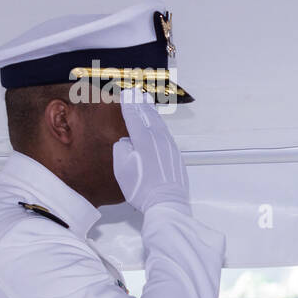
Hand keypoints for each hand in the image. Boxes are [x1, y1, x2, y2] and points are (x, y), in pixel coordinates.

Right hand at [113, 88, 189, 212]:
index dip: (129, 105)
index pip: (134, 117)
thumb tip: (127, 141)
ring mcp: (170, 147)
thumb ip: (122, 149)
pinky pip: (166, 134)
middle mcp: (159, 140)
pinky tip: (158, 126)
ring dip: (152, 113)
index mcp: (144, 140)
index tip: (126, 94)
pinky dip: (160, 125)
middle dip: (141, 104)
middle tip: (136, 93)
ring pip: (160, 125)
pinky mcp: (176, 156)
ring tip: (146, 104)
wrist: (166, 203)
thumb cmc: (142, 189)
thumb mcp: (122, 168)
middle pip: (149, 117)